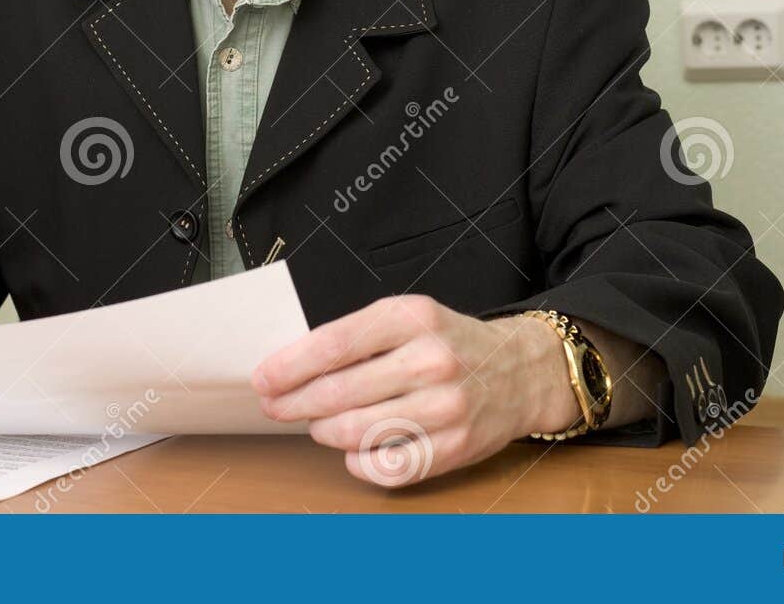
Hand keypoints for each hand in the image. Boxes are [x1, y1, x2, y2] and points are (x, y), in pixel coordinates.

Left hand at [251, 294, 578, 486]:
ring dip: (323, 432)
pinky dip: (358, 463)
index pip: (333, 344)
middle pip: (337, 393)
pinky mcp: (455, 446)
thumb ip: (356, 337)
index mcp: (411, 317)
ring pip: (356, 433)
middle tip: (275, 406)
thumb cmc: (449, 341)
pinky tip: (353, 452)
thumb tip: (290, 368)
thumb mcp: (407, 316)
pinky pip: (388, 467)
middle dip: (294, 404)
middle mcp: (430, 360)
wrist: (520, 370)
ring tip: (318, 424)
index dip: (289, 367)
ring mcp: (445, 407)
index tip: (263, 379)